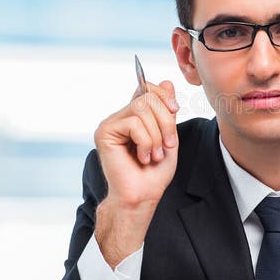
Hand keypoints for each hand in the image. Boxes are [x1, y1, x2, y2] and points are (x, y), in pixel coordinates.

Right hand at [93, 80, 178, 266]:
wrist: (142, 196)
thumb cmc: (154, 172)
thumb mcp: (169, 136)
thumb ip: (167, 112)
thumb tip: (167, 82)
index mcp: (134, 116)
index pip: (147, 88)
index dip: (164, 95)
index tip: (175, 109)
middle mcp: (120, 116)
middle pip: (147, 97)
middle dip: (166, 121)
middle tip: (167, 145)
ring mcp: (111, 123)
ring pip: (142, 109)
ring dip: (157, 135)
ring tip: (153, 155)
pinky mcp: (105, 132)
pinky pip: (134, 123)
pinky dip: (146, 141)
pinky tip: (142, 157)